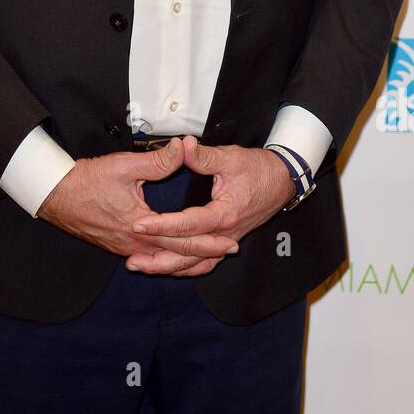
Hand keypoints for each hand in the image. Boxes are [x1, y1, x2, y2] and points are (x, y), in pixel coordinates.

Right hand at [36, 136, 240, 274]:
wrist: (55, 195)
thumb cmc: (86, 181)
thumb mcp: (124, 166)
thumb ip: (157, 161)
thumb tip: (182, 148)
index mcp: (139, 226)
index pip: (181, 239)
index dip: (207, 239)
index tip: (228, 239)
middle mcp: (134, 244)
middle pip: (176, 255)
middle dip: (205, 254)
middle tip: (228, 249)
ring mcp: (125, 248)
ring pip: (162, 262)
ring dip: (187, 260)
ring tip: (209, 257)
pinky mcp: (118, 246)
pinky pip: (149, 259)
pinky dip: (167, 261)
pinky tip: (174, 258)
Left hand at [124, 135, 293, 271]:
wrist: (282, 180)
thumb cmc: (258, 168)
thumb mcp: (230, 157)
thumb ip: (203, 155)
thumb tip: (182, 145)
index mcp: (224, 214)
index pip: (188, 225)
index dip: (162, 226)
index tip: (139, 224)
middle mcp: (225, 234)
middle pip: (189, 254)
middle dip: (158, 257)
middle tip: (131, 258)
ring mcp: (226, 241)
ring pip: (195, 264)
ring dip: (168, 268)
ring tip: (141, 267)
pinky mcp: (225, 241)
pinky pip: (204, 262)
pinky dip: (185, 268)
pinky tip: (166, 267)